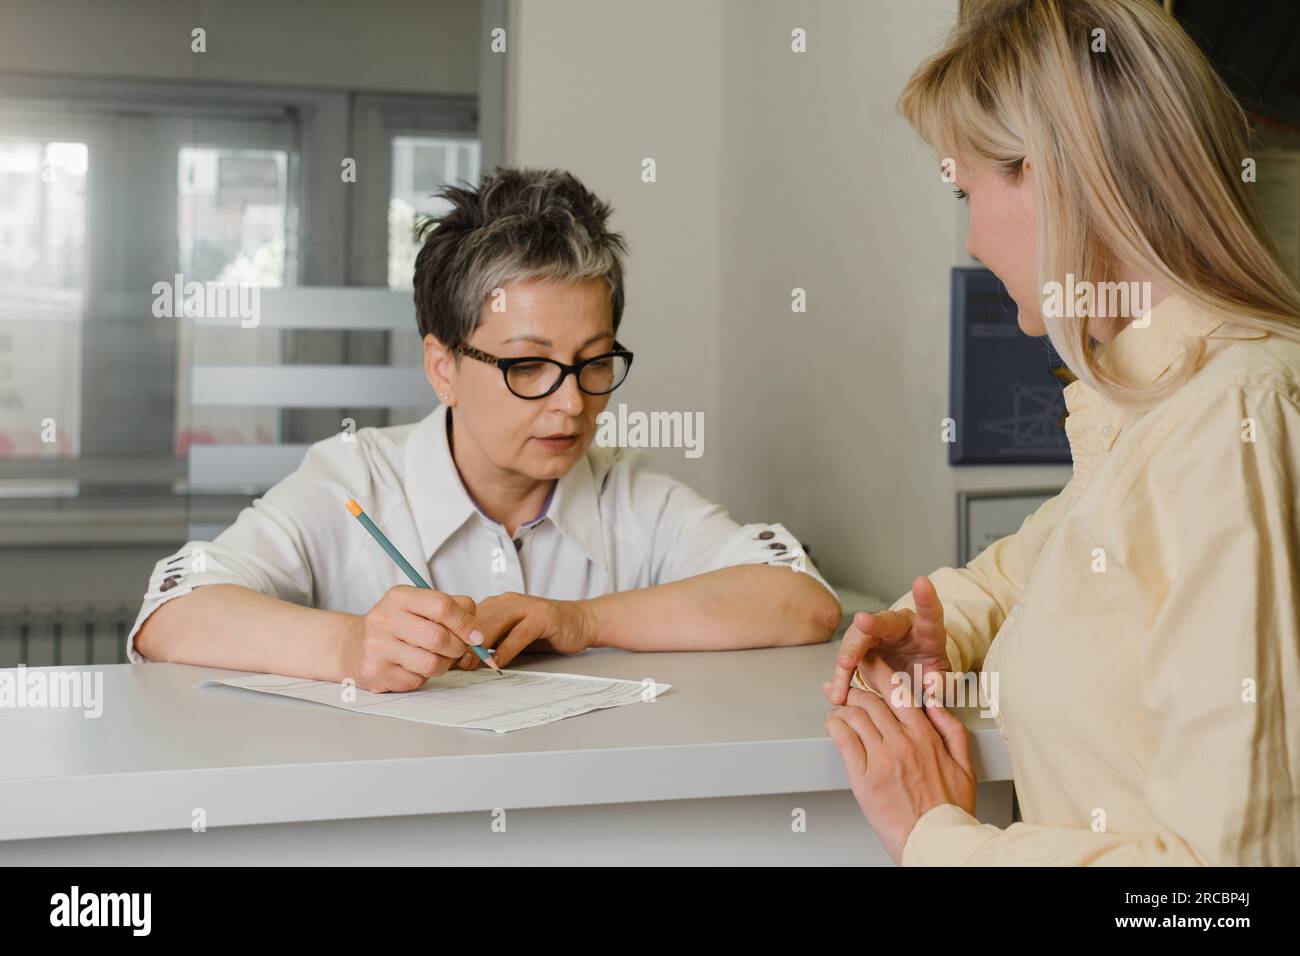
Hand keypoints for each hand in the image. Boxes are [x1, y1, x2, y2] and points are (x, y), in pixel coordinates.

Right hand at [338, 587, 481, 691]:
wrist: (352, 646)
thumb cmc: (397, 625)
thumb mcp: (419, 605)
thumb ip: (453, 609)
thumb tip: (477, 632)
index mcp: (399, 597)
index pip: (442, 605)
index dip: (466, 623)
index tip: (476, 636)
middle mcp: (384, 619)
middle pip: (439, 637)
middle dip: (457, 648)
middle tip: (457, 649)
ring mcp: (377, 648)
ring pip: (431, 663)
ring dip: (443, 665)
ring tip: (435, 658)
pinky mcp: (376, 673)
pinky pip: (417, 680)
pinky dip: (423, 677)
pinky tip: (413, 667)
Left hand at [456, 592, 594, 669]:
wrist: (579, 622)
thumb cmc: (543, 631)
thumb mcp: (510, 635)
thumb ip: (490, 643)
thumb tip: (460, 660)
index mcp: (496, 604)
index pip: (467, 618)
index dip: (454, 636)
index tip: (444, 656)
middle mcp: (508, 601)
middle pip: (478, 620)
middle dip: (462, 643)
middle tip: (451, 663)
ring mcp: (526, 607)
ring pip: (496, 624)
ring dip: (480, 646)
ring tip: (469, 664)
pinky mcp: (543, 616)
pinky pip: (519, 634)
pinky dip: (507, 649)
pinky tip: (498, 663)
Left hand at [824, 654, 976, 863]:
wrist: (937, 842)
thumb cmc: (949, 810)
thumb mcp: (964, 764)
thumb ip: (951, 728)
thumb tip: (936, 702)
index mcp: (925, 736)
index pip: (898, 690)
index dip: (879, 671)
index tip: (869, 660)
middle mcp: (902, 742)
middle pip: (871, 699)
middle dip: (854, 686)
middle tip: (843, 682)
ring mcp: (882, 759)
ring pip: (855, 716)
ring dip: (842, 706)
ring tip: (837, 705)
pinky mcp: (864, 778)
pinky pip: (844, 740)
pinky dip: (834, 726)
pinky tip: (833, 723)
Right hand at [828, 575, 949, 705]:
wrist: (911, 678)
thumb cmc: (929, 673)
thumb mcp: (942, 680)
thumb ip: (942, 683)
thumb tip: (933, 687)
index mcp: (926, 630)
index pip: (929, 612)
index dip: (926, 597)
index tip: (921, 582)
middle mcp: (898, 626)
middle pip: (885, 621)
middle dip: (873, 621)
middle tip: (862, 620)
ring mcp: (875, 636)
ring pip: (859, 639)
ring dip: (850, 653)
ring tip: (844, 666)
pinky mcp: (858, 649)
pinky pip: (848, 661)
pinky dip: (842, 677)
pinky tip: (837, 690)